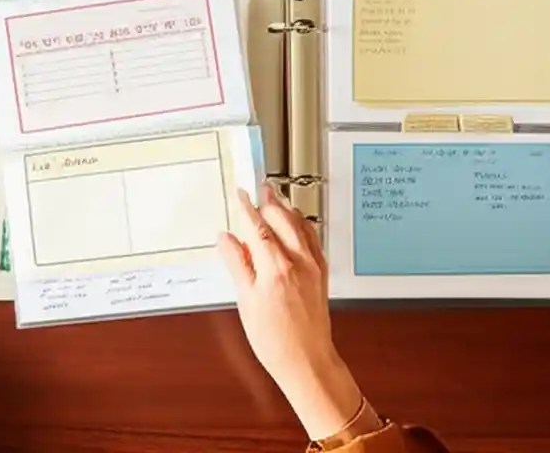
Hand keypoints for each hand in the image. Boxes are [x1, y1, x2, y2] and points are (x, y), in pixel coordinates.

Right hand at [217, 184, 370, 439]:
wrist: (307, 361)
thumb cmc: (275, 339)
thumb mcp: (245, 300)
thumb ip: (237, 264)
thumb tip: (226, 239)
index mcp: (275, 267)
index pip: (257, 226)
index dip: (247, 206)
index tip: (240, 192)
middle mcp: (298, 261)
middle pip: (282, 218)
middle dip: (269, 201)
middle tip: (258, 188)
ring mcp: (314, 266)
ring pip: (300, 224)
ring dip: (286, 208)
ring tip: (276, 198)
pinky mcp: (322, 273)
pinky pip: (313, 238)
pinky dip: (303, 224)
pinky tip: (298, 223)